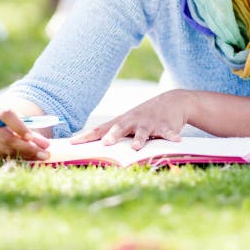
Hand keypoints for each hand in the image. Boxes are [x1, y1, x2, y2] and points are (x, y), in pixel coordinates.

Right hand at [0, 103, 50, 159]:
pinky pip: (2, 157)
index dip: (20, 127)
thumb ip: (31, 128)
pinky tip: (29, 156)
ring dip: (25, 154)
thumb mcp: (20, 118)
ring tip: (41, 154)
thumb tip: (45, 144)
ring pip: (6, 149)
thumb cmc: (12, 119)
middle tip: (45, 152)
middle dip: (28, 146)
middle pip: (6, 137)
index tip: (32, 137)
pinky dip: (17, 157)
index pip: (6, 115)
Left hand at [70, 90, 190, 149]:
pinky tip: (177, 142)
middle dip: (112, 136)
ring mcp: (149, 123)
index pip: (100, 130)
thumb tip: (94, 148)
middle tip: (106, 144)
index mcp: (121, 122)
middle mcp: (133, 121)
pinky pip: (169, 132)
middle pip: (120, 128)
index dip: (86, 137)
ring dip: (139, 139)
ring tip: (136, 148)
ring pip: (143, 132)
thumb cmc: (144, 117)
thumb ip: (114, 134)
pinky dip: (172, 137)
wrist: (172, 101)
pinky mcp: (166, 125)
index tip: (73, 143)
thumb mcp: (128, 123)